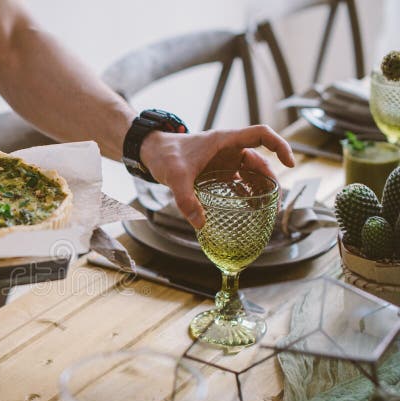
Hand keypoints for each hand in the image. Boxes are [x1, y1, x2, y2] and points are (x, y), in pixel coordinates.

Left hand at [139, 125, 294, 227]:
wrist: (151, 152)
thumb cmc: (165, 155)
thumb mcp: (175, 177)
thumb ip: (186, 200)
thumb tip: (200, 224)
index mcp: (225, 141)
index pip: (261, 135)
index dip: (280, 145)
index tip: (290, 163)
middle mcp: (229, 149)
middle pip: (260, 162)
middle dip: (271, 182)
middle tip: (273, 206)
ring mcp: (224, 161)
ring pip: (250, 173)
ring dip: (259, 190)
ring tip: (264, 211)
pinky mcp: (217, 172)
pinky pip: (237, 182)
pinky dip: (244, 193)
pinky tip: (247, 209)